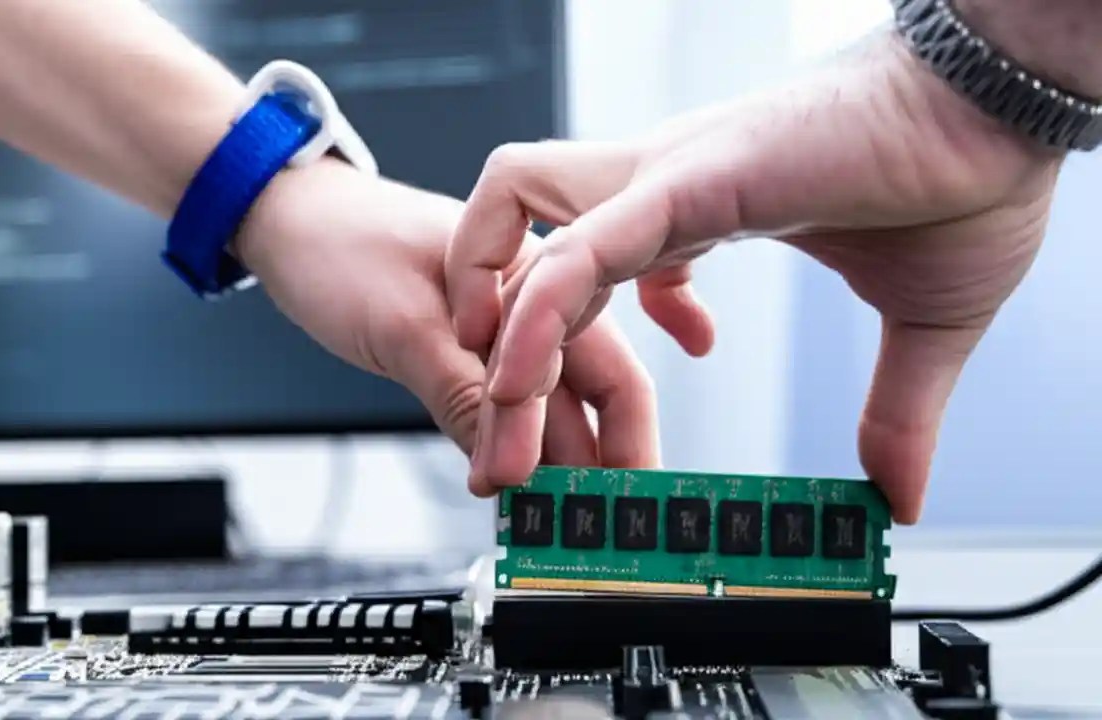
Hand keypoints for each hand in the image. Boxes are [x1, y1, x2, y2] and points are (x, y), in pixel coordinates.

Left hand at [236, 157, 658, 486]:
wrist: (287, 222)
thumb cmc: (340, 245)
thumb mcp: (405, 326)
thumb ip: (461, 393)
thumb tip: (507, 464)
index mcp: (538, 280)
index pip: (606, 373)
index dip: (617, 444)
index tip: (615, 504)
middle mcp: (526, 310)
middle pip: (586, 399)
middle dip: (598, 466)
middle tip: (601, 532)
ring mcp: (492, 338)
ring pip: (540, 413)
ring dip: (548, 467)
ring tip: (552, 527)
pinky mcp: (457, 359)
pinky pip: (494, 413)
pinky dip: (503, 452)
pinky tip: (507, 486)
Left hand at [447, 30, 1065, 522]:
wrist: (1010, 106)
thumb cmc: (965, 180)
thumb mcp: (920, 323)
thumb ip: (894, 410)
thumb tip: (900, 493)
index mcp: (696, 212)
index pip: (582, 267)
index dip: (558, 340)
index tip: (568, 422)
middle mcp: (662, 190)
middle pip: (527, 249)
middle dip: (497, 345)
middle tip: (499, 445)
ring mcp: (669, 180)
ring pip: (522, 224)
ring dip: (492, 320)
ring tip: (489, 411)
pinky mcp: (692, 180)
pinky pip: (579, 244)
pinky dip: (536, 311)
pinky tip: (519, 377)